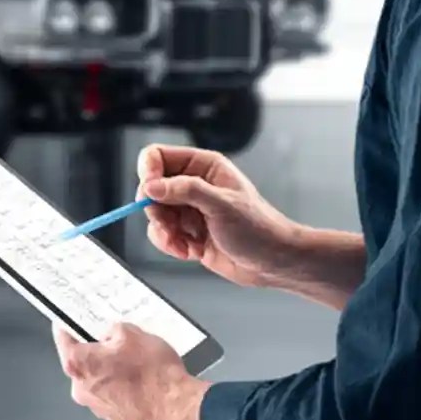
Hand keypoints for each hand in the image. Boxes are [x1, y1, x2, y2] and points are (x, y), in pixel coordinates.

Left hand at [52, 321, 210, 419]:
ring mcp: (96, 404)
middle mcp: (81, 387)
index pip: (62, 337)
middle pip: (80, 357)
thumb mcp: (132, 333)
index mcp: (79, 364)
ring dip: (110, 364)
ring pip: (96, 374)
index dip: (69, 323)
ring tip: (134, 357)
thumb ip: (112, 329)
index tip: (72, 317)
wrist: (175, 409)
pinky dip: (119, 380)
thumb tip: (111, 333)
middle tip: (116, 336)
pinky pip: (109, 389)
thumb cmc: (154, 376)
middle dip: (96, 345)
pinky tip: (139, 373)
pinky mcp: (112, 413)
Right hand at [138, 144, 304, 288]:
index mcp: (203, 166)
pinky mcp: (187, 232)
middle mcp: (193, 184)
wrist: (272, 263)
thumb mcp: (221, 205)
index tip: (150, 193)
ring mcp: (189, 209)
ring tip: (181, 243)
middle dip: (155, 210)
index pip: (158, 156)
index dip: (148, 172)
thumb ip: (185, 191)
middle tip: (168, 225)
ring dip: (162, 232)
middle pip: (151, 188)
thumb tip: (151, 186)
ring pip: (154, 214)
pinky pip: (162, 234)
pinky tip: (188, 251)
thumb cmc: (258, 228)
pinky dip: (169, 244)